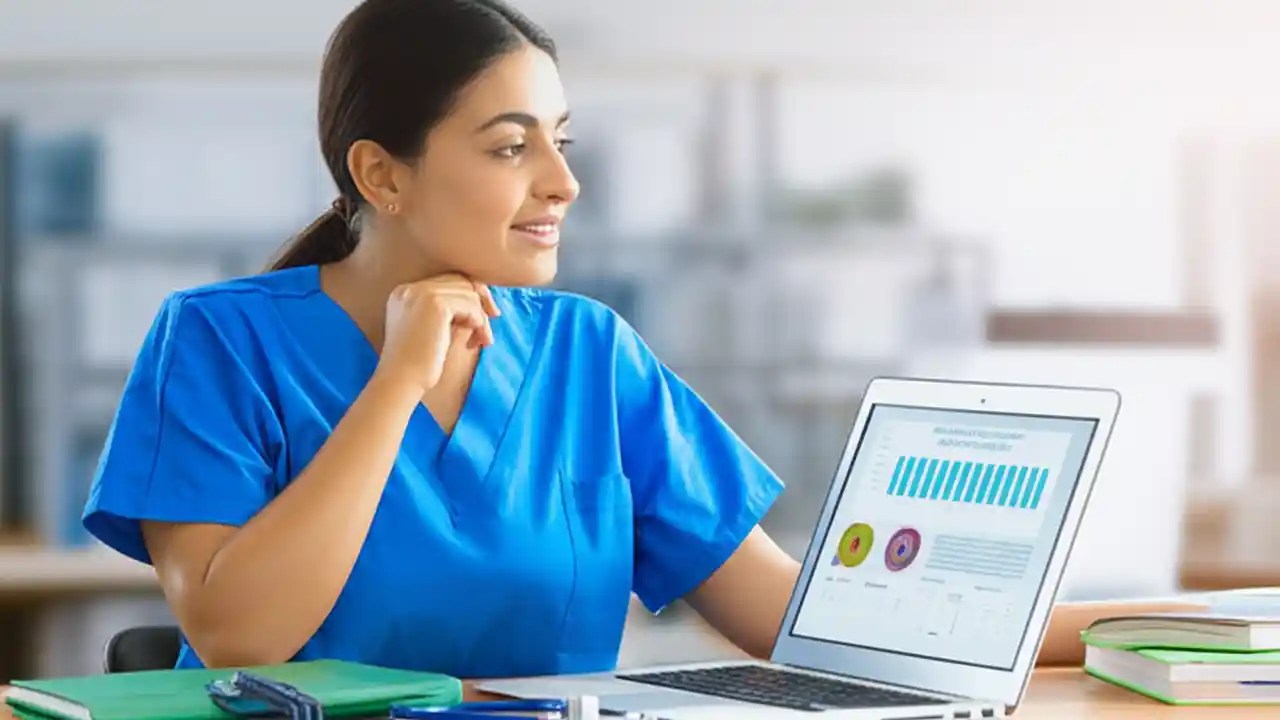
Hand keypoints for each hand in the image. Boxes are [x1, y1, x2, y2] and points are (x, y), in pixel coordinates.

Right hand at [376, 274, 499, 391]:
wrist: (401, 381)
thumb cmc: (417, 365)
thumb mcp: (432, 331)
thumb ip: (448, 313)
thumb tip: (480, 302)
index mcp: (405, 293)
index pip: (446, 282)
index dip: (469, 298)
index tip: (483, 317)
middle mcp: (411, 288)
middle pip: (459, 281)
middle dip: (480, 301)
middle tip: (490, 324)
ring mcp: (421, 293)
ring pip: (468, 293)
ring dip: (481, 318)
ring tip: (481, 341)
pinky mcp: (434, 304)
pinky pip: (470, 306)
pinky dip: (479, 323)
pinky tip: (476, 342)